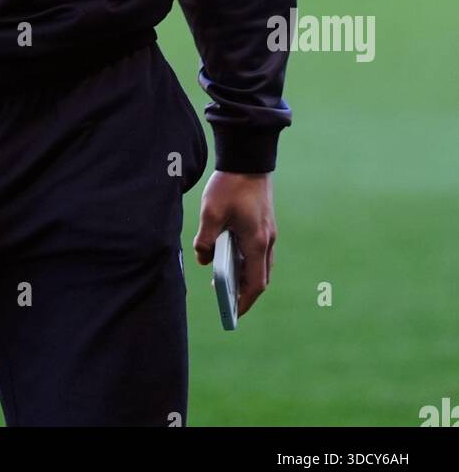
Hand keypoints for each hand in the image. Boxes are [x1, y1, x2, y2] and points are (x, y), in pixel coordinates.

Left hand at [192, 171, 275, 317]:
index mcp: (256, 242)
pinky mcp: (265, 223)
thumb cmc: (230, 185)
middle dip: (244, 291)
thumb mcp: (210, 213)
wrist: (249, 158)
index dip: (245, 301)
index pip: (255, 283)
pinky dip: (248, 260)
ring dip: (246, 274)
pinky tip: (231, 255)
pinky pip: (259, 250)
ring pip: (261, 263)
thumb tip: (203, 260)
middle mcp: (267, 240)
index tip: (234, 313)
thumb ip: (205, 240)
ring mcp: (269, 231)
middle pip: (260, 276)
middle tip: (226, 299)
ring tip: (224, 278)